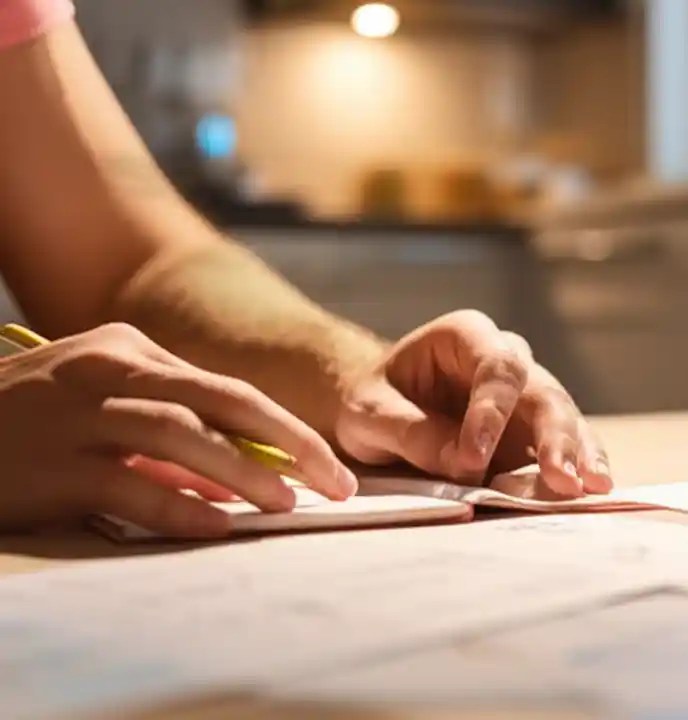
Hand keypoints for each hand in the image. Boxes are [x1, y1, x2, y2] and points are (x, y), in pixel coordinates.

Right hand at [0, 324, 354, 537]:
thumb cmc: (26, 426)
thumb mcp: (99, 408)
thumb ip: (167, 438)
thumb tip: (237, 484)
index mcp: (129, 348)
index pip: (225, 389)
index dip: (284, 428)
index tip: (328, 463)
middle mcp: (108, 368)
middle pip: (220, 399)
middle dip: (288, 441)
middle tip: (336, 481)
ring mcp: (76, 412)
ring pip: (178, 433)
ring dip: (239, 471)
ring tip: (284, 505)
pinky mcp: (49, 462)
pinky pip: (124, 483)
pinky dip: (174, 506)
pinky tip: (213, 527)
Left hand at [334, 310, 610, 496]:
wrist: (379, 413)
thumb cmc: (373, 402)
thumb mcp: (370, 414)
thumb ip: (414, 434)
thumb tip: (468, 464)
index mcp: (466, 336)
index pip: (494, 368)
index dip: (491, 412)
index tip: (474, 457)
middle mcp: (508, 360)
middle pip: (543, 392)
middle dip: (555, 436)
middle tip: (562, 476)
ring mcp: (528, 399)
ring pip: (565, 419)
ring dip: (580, 455)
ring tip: (592, 487)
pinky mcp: (536, 435)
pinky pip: (566, 448)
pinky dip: (578, 469)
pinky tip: (593, 492)